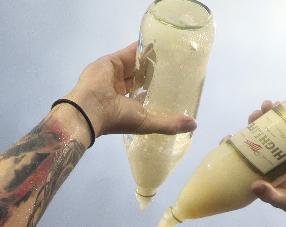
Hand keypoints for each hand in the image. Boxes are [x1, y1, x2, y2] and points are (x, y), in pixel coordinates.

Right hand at [61, 43, 196, 137]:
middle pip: (141, 76)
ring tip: (168, 52)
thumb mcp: (147, 123)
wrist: (91, 108)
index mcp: (128, 105)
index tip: (173, 85)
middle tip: (174, 64)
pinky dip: (140, 47)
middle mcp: (122, 89)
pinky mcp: (112, 61)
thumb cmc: (118, 118)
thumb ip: (170, 123)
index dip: (156, 89)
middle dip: (155, 71)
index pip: (145, 94)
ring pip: (136, 64)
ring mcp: (117, 74)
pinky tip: (154, 42)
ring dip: (149, 58)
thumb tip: (194, 125)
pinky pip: (129, 52)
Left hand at [233, 101, 285, 218]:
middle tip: (256, 113)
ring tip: (271, 105)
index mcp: (260, 170)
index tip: (229, 136)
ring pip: (275, 130)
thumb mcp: (282, 200)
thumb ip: (270, 195)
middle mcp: (270, 159)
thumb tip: (255, 186)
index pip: (242, 154)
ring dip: (271, 116)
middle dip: (255, 122)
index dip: (234, 144)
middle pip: (258, 136)